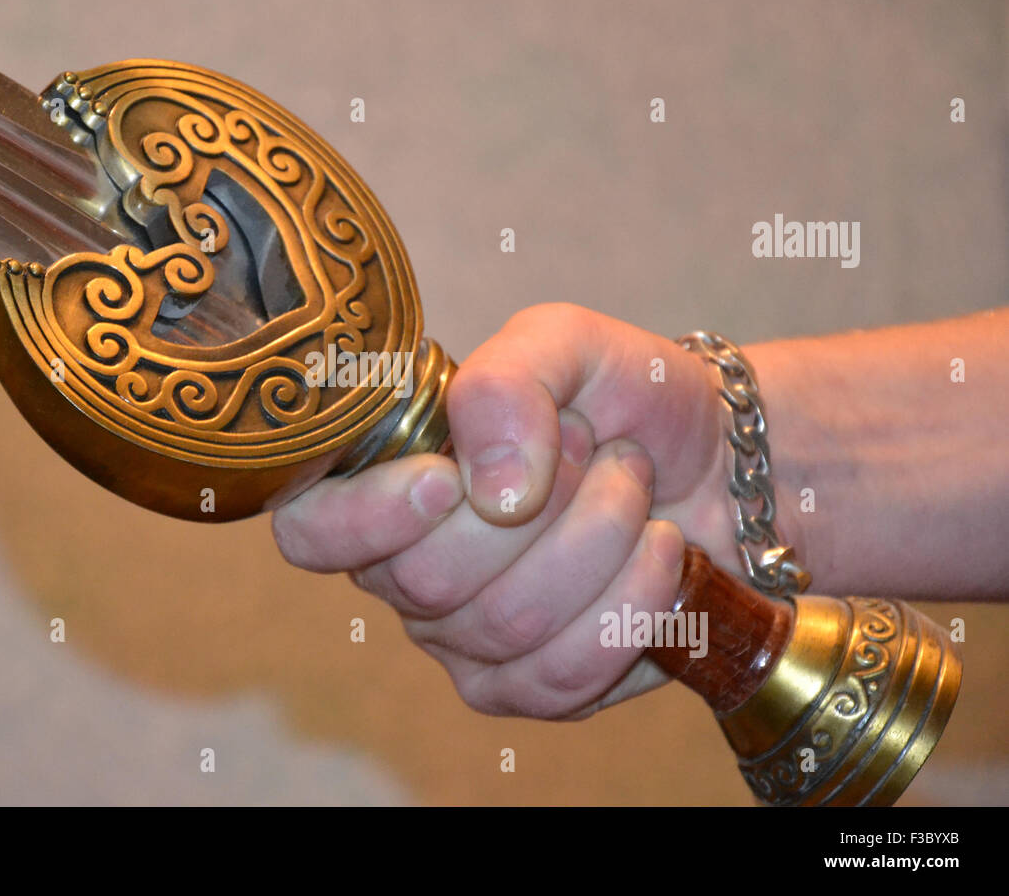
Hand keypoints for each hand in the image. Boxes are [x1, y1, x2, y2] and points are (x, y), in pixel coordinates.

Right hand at [271, 303, 743, 719]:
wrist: (721, 461)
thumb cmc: (623, 398)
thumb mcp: (563, 344)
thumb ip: (505, 381)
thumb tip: (487, 487)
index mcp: (386, 483)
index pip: (311, 532)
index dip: (366, 518)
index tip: (446, 478)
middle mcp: (408, 571)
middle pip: (427, 581)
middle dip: (540, 504)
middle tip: (594, 445)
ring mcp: (467, 641)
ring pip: (507, 624)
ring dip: (599, 539)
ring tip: (634, 486)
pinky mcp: (534, 689)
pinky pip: (563, 676)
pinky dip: (633, 602)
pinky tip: (663, 552)